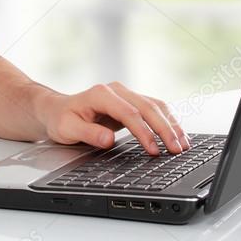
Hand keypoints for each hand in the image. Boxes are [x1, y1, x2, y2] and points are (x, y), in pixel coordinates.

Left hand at [37, 81, 189, 155]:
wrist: (58, 110)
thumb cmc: (62, 119)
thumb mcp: (67, 128)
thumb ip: (89, 133)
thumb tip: (109, 139)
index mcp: (101, 94)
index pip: (129, 113)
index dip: (143, 132)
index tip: (153, 150)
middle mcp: (116, 90)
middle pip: (148, 107)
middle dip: (165, 129)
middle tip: (176, 149)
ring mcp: (125, 94)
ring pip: (155, 106)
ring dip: (171, 125)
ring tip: (183, 144)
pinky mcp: (131, 102)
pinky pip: (154, 109)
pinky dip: (168, 121)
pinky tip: (177, 133)